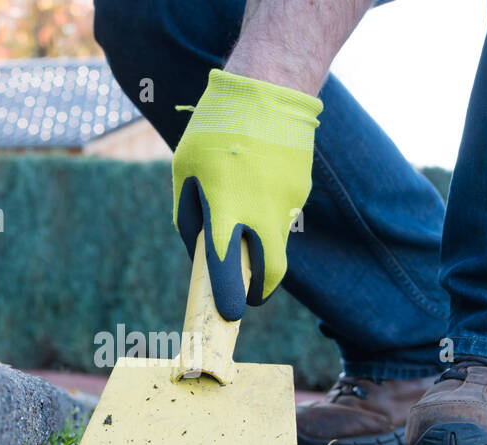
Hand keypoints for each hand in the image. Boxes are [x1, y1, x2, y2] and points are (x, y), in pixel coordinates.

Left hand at [172, 69, 321, 320]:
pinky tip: (258, 180)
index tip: (229, 312)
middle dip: (259, 291)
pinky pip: (281, 214)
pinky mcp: (301, 192)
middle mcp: (261, 211)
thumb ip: (189, 215)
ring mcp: (286, 203)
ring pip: (276, 242)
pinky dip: (268, 209)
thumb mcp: (186, 170)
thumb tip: (199, 252)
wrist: (267, 90)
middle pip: (271, 272)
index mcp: (225, 207)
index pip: (228, 267)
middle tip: (248, 295)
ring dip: (261, 243)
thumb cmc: (214, 130)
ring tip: (242, 203)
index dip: (229, 296)